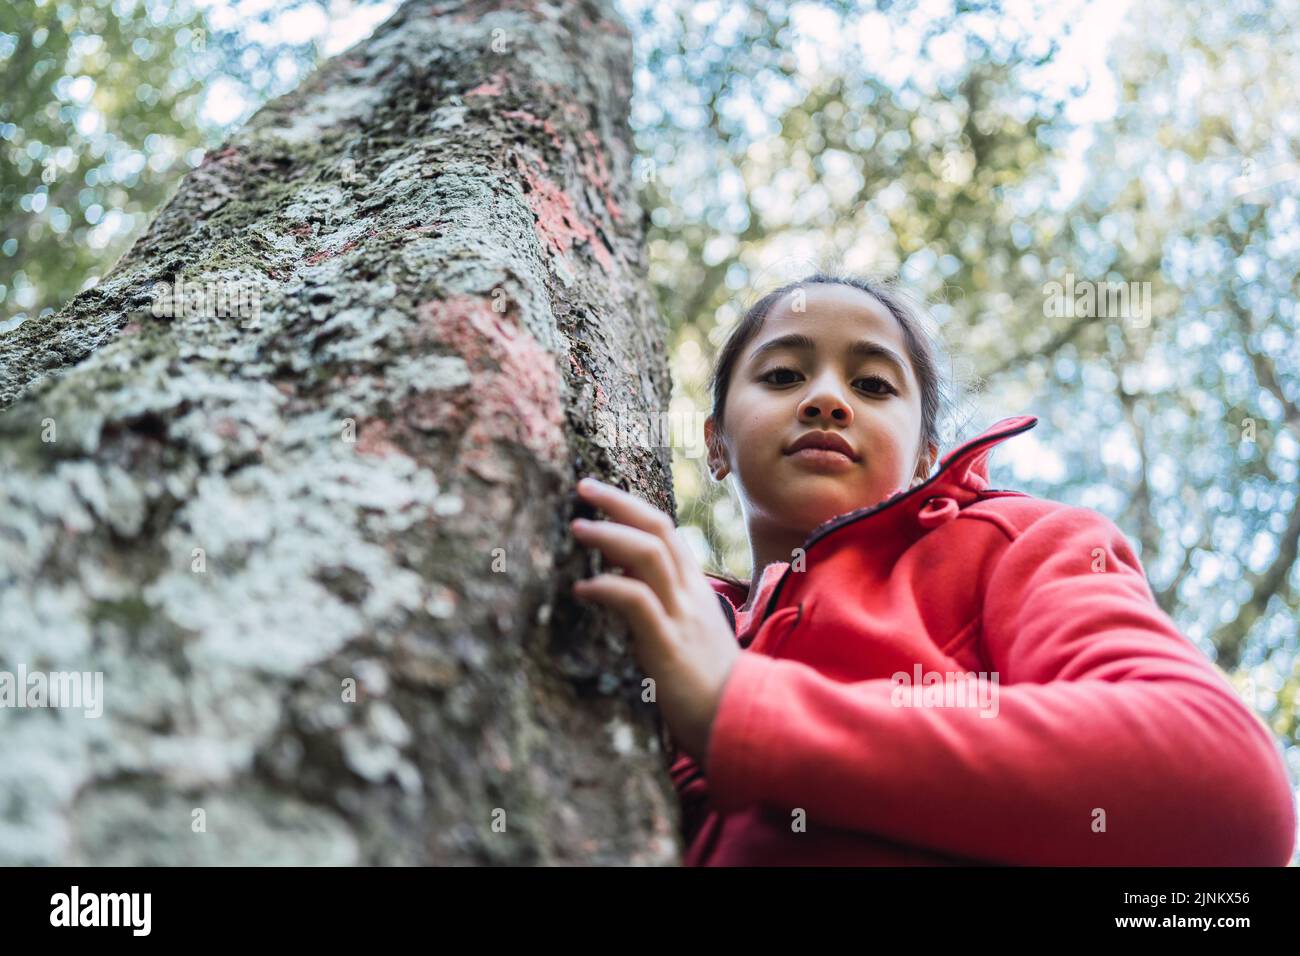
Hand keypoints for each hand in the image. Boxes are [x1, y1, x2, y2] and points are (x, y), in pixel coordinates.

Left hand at [569, 476, 740, 768]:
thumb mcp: (685, 633)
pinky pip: (636, 602)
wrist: (737, 724)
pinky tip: (582, 590)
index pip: (666, 531)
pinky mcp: (668, 645)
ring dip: (610, 536)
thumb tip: (618, 581)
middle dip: (619, 503)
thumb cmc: (707, 686)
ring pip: (648, 555)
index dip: (633, 506)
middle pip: (657, 529)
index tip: (600, 493)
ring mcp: (681, 617)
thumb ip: (659, 604)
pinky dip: (606, 588)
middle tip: (583, 486)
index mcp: (695, 589)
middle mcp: (690, 594)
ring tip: (578, 529)